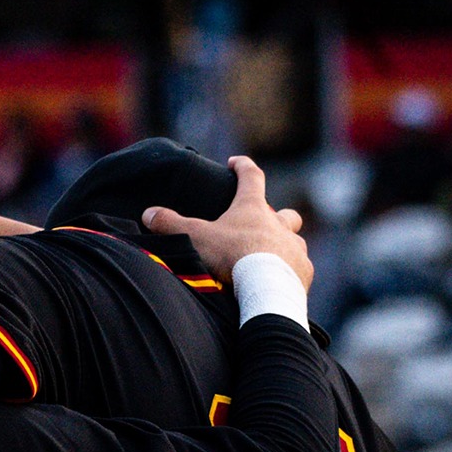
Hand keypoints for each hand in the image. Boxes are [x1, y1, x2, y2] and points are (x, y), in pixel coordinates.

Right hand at [142, 157, 312, 290]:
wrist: (265, 289)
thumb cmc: (232, 257)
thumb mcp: (195, 238)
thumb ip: (171, 224)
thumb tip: (149, 213)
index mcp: (254, 210)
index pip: (251, 177)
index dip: (243, 167)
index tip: (236, 162)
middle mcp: (279, 226)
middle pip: (286, 213)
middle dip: (277, 216)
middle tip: (262, 225)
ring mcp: (295, 249)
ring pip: (294, 242)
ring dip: (283, 247)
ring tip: (267, 262)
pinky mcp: (302, 273)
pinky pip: (298, 270)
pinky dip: (287, 274)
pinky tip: (274, 284)